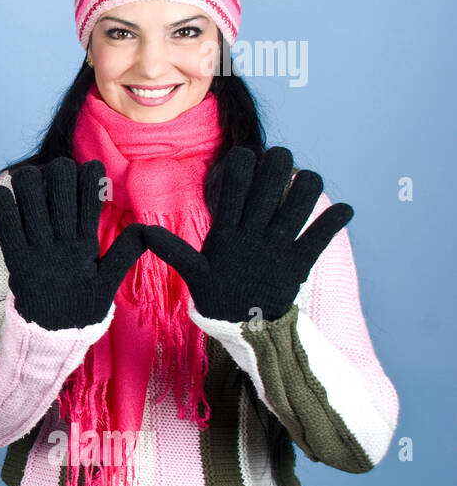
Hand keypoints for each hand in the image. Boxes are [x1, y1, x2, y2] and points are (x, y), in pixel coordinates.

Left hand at [0, 157, 145, 330]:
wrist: (51, 335)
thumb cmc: (81, 304)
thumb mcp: (110, 280)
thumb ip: (127, 251)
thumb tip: (148, 228)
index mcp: (87, 243)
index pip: (91, 192)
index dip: (89, 173)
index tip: (87, 173)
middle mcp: (63, 241)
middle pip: (60, 181)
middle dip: (59, 169)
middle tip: (55, 177)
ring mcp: (37, 247)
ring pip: (30, 191)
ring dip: (30, 179)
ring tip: (31, 186)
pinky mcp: (13, 256)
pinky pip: (4, 217)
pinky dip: (1, 200)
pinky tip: (4, 196)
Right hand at [143, 146, 353, 322]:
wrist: (247, 332)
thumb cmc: (219, 297)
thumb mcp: (193, 274)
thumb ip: (172, 249)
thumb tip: (141, 232)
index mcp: (226, 235)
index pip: (232, 188)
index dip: (241, 164)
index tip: (245, 154)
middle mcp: (253, 236)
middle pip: (271, 185)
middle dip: (279, 162)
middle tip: (280, 157)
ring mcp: (279, 248)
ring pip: (300, 203)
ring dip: (307, 184)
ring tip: (305, 181)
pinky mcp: (301, 262)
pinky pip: (323, 234)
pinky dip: (337, 219)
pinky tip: (343, 210)